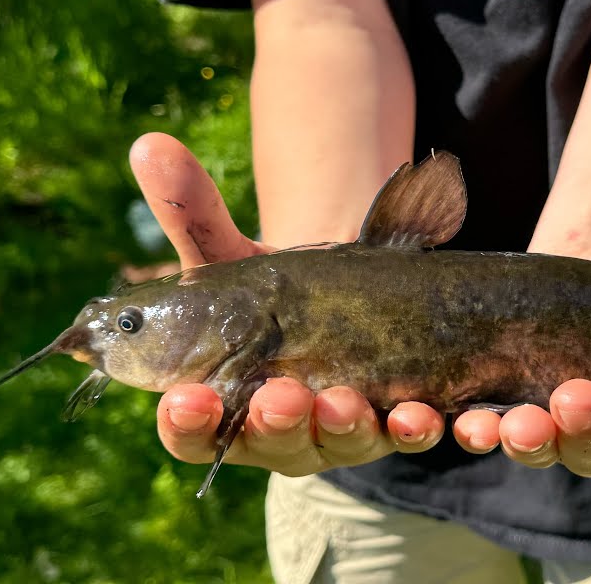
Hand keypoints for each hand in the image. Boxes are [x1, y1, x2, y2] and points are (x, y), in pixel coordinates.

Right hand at [129, 133, 445, 475]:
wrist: (348, 301)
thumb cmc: (269, 299)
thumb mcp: (231, 260)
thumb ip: (192, 215)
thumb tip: (149, 146)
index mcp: (227, 405)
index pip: (194, 431)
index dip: (188, 423)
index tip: (186, 400)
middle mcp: (288, 430)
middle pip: (276, 444)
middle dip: (277, 421)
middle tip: (279, 396)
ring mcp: (350, 429)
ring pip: (351, 443)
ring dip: (350, 426)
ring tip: (346, 399)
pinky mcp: (407, 418)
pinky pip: (423, 433)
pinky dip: (433, 429)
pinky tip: (441, 415)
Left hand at [452, 158, 590, 486]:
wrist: (569, 271)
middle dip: (590, 432)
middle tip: (575, 402)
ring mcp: (552, 428)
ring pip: (542, 448)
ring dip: (526, 440)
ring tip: (508, 423)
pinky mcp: (500, 410)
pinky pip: (485, 429)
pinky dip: (471, 426)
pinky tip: (448, 416)